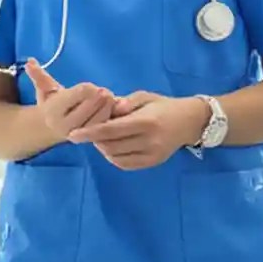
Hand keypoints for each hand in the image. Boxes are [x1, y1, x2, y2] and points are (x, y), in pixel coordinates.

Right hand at [23, 58, 113, 141]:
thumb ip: (39, 76)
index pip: (80, 93)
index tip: (90, 86)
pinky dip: (112, 115)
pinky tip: (113, 108)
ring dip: (108, 105)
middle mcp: (66, 124)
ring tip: (110, 98)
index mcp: (54, 110)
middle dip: (100, 95)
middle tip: (104, 91)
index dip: (87, 88)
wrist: (53, 128)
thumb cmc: (52, 103)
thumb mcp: (44, 89)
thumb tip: (30, 61)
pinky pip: (106, 125)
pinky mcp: (90, 139)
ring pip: (101, 116)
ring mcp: (79, 134)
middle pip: (92, 104)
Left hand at [66, 91, 208, 170]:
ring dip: (102, 149)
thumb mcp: (144, 96)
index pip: (111, 130)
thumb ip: (126, 102)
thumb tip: (111, 107)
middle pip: (111, 145)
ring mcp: (152, 154)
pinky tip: (111, 147)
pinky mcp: (153, 162)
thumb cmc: (163, 105)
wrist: (189, 121)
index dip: (90, 133)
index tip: (73, 135)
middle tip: (87, 130)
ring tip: (100, 137)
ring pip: (116, 157)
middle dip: (94, 140)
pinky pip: (126, 164)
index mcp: (145, 122)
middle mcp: (149, 140)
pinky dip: (113, 157)